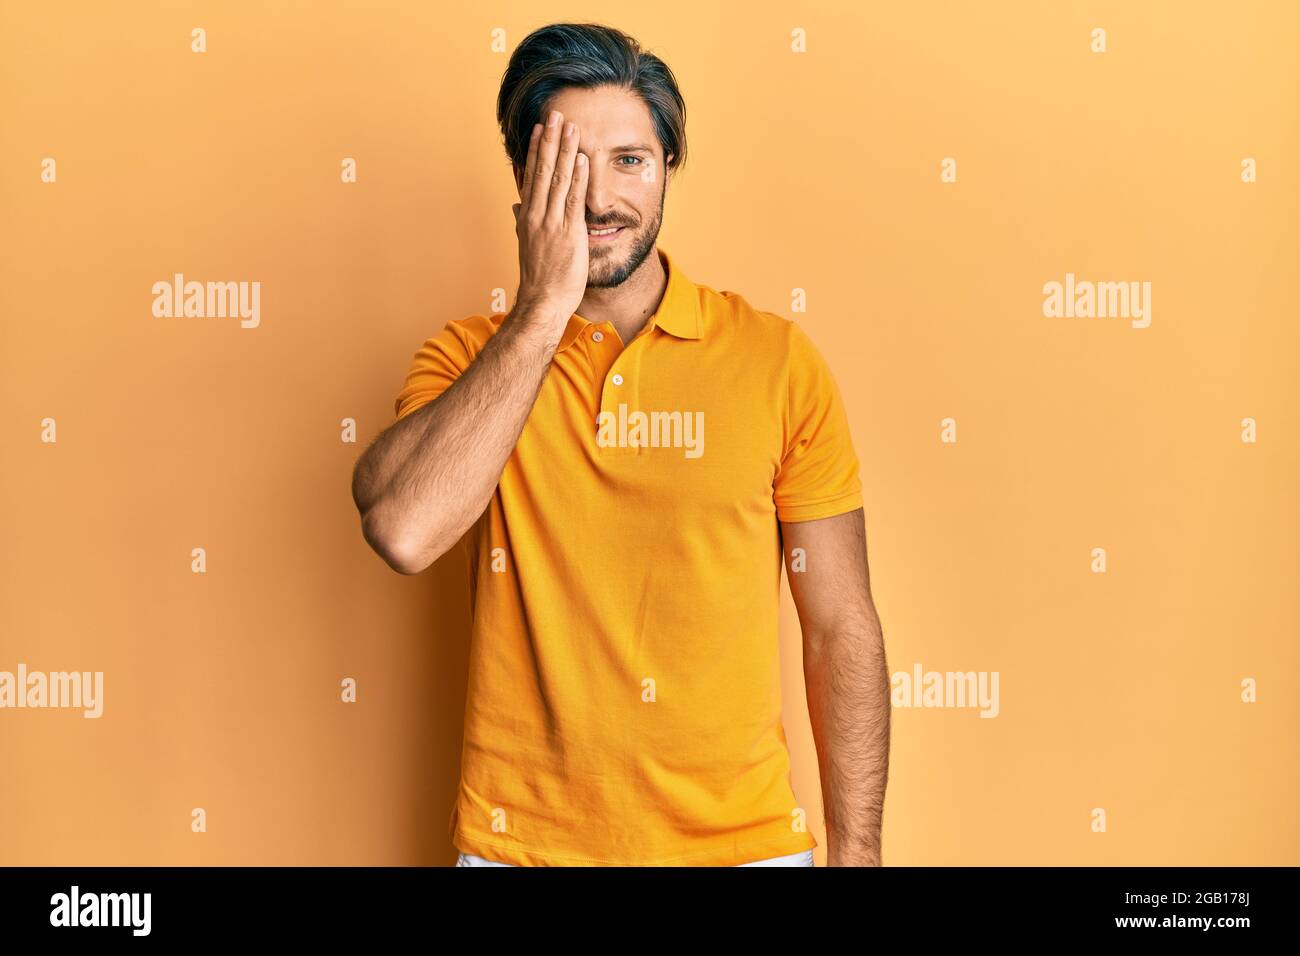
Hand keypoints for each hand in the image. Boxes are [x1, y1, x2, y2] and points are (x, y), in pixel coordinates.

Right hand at [511, 110, 589, 326]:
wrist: (542, 302)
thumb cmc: (539, 278)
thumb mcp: (528, 244)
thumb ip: (523, 221)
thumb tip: (517, 206)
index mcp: (527, 216)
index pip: (531, 175)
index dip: (536, 149)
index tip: (539, 128)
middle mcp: (536, 215)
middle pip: (543, 170)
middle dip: (549, 140)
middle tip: (554, 114)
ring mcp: (551, 223)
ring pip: (557, 179)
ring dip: (565, 151)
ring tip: (570, 126)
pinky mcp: (568, 233)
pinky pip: (573, 200)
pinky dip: (577, 178)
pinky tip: (581, 158)